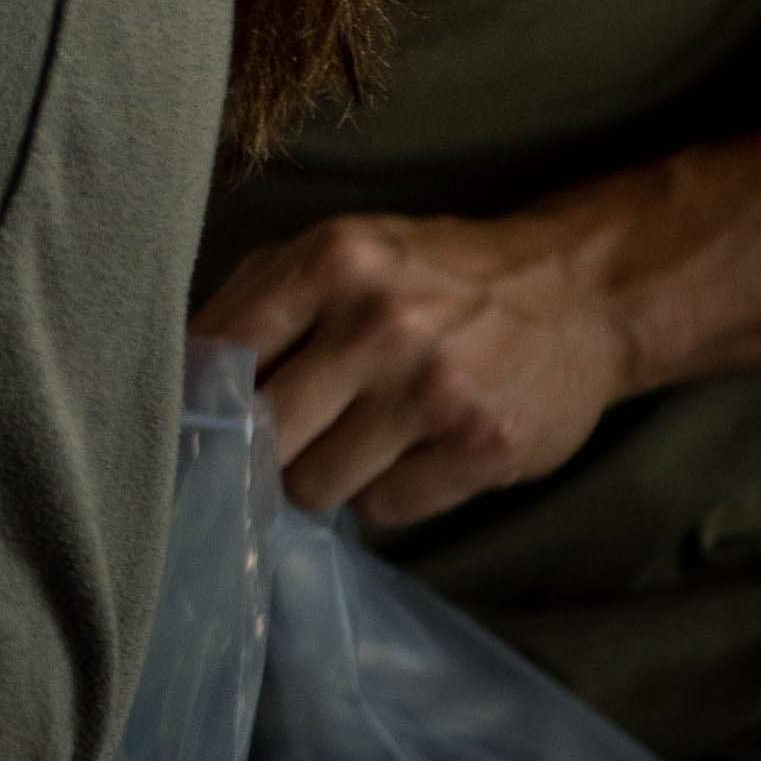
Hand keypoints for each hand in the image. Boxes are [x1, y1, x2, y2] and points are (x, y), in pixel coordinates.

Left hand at [192, 210, 644, 527]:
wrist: (581, 291)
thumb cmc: (436, 275)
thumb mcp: (344, 251)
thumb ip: (258, 299)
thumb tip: (178, 376)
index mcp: (331, 261)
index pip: (220, 352)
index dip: (196, 399)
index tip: (193, 424)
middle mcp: (381, 324)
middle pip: (261, 432)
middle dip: (259, 449)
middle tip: (280, 443)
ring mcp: (436, 390)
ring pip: (315, 485)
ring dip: (324, 477)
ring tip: (358, 441)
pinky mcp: (483, 447)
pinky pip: (383, 509)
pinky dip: (384, 494)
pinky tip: (411, 455)